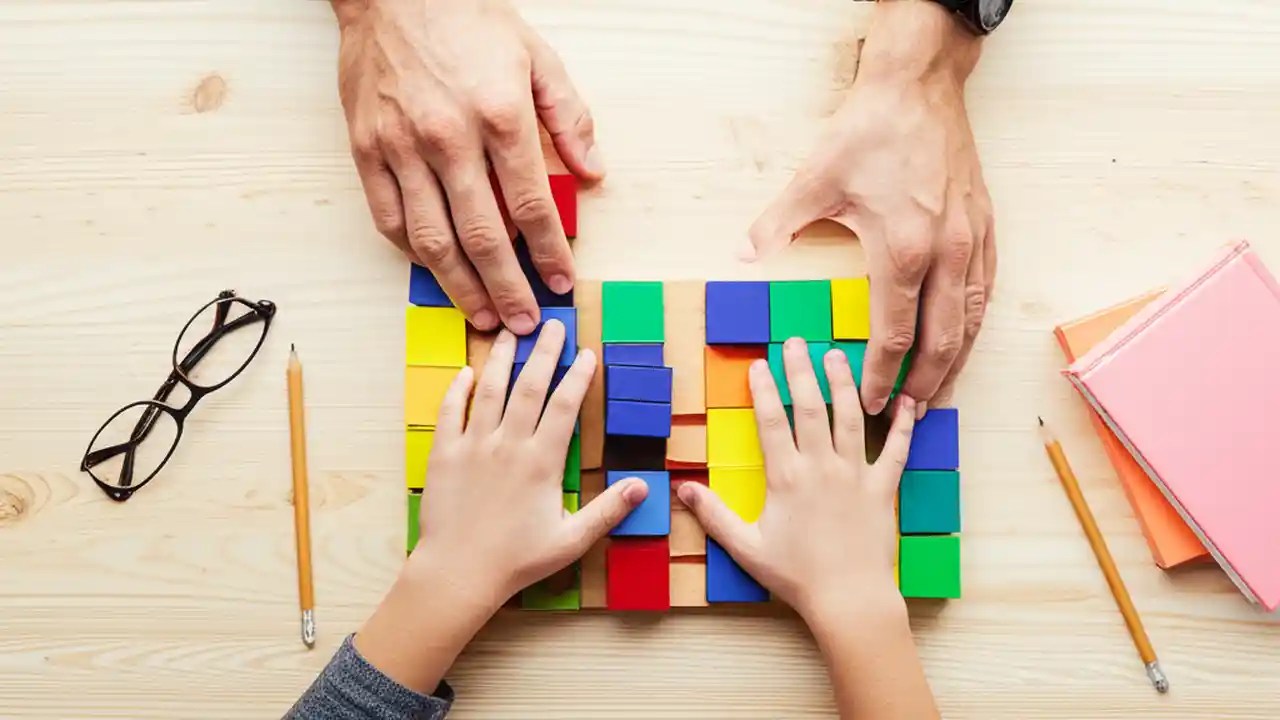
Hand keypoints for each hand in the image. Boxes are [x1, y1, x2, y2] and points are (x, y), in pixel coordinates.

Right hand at [333, 0, 604, 334]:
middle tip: (525, 323)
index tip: (562, 282)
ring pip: (433, 239)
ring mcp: (402, 148)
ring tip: (484, 316)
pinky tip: (436, 271)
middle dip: (509, 288)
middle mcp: (449, 138)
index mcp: (500, 117)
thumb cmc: (469, 19)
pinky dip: (414, 252)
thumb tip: (592, 172)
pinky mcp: (366, 149)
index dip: (550, 253)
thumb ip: (569, 118)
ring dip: (461, 286)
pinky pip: (389, 218)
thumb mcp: (538, 58)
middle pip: (483, 236)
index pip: (531, 206)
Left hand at [355, 322, 644, 692]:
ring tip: (510, 333)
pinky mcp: (444, 455)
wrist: (458, 573)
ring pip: (490, 391)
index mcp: (541, 461)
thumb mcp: (571, 540)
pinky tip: (467, 372)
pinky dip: (458, 389)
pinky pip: (450, 412)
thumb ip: (608, 510)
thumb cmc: (517, 561)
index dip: (578, 377)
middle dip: (544, 352)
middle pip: (529, 386)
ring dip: (502, 359)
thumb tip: (643, 488)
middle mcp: (508, 445)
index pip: (564, 406)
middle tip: (552, 325)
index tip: (587, 353)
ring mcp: (473, 446)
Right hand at [678, 339, 915, 625]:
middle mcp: (821, 467)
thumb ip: (713, 515)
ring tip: (837, 355)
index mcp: (786, 477)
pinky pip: (896, 449)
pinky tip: (905, 400)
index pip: (771, 421)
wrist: (848, 599)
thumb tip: (682, 489)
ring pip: (850, 417)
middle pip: (810, 407)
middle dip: (801, 371)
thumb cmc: (795, 576)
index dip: (763, 389)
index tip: (759, 364)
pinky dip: (902, 424)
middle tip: (795, 342)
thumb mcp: (745, 547)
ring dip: (843, 383)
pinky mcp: (883, 488)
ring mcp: (855, 475)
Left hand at [747, 0, 994, 415]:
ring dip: (957, 361)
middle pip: (942, 339)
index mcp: (902, 250)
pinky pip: (985, 289)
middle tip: (909, 414)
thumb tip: (744, 256)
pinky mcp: (984, 227)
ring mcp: (971, 241)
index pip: (895, 333)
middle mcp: (945, 253)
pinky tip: (964, 337)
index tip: (873, 404)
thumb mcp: (814, 178)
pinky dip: (974, 322)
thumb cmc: (869, 131)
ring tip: (940, 391)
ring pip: (971, 319)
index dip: (883, 375)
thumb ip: (778, 225)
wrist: (920, 87)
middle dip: (925, 383)